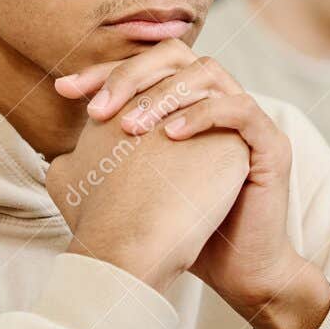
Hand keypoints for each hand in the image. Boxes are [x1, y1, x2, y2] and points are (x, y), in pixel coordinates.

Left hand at [55, 40, 303, 318]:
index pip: (143, 67)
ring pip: (208, 72)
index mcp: (186, 106)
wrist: (235, 273)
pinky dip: (202, 115)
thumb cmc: (186, 235)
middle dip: (129, 75)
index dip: (103, 72)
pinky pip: (239, 108)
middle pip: (175, 55)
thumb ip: (108, 169)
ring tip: (131, 127)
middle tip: (97, 109)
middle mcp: (218, 102)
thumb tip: (58, 160)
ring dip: (163, 94)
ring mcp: (248, 120)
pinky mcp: (271, 143)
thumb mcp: (135, 193)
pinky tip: (169, 136)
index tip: (64, 90)